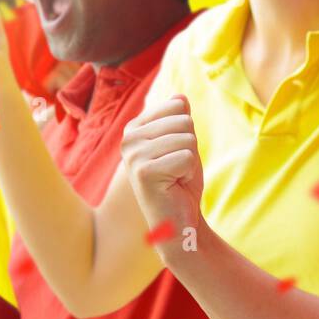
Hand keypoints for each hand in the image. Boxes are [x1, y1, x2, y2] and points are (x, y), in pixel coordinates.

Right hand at [120, 95, 204, 241]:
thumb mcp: (181, 142)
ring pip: (187, 139)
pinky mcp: (145, 172)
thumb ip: (178, 118)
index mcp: (134, 127)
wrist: (178, 221)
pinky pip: (187, 157)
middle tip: (177, 169)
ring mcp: (134, 155)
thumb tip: (180, 97)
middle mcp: (128, 138)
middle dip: (190, 147)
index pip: (178, 105)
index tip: (175, 153)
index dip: (187, 131)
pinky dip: (189, 174)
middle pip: (184, 121)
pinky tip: (175, 186)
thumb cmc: (180, 181)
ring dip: (190, 162)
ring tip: (175, 177)